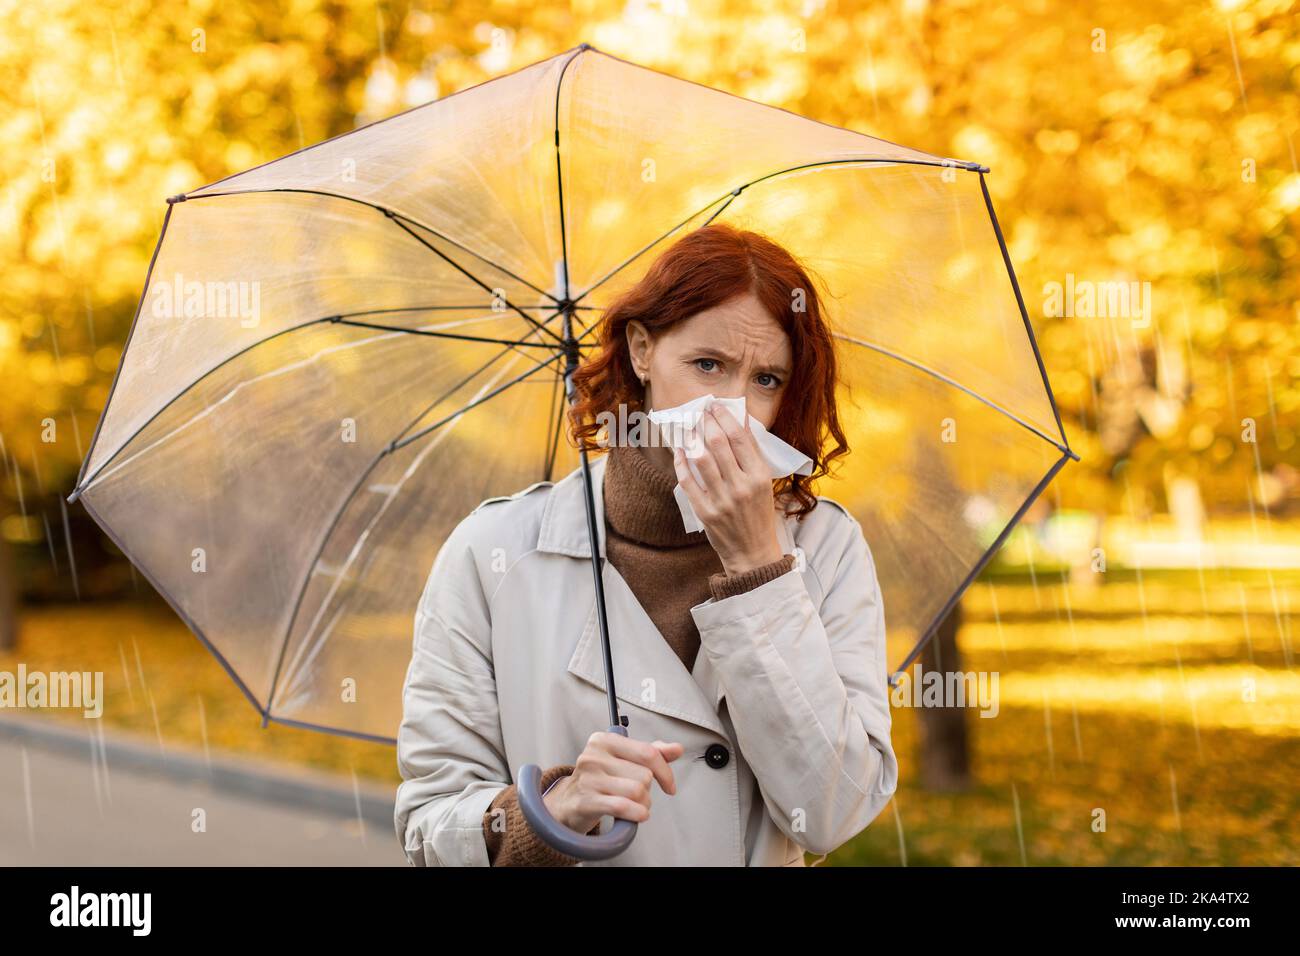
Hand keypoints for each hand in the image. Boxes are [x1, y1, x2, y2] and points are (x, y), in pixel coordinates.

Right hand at [545, 732, 684, 833]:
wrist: (568, 803)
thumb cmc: (601, 780)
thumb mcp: (624, 760)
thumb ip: (651, 753)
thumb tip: (677, 748)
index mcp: (604, 740)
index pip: (648, 752)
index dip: (665, 772)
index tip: (669, 786)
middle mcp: (593, 756)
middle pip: (644, 775)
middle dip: (648, 791)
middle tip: (639, 797)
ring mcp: (588, 778)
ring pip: (637, 791)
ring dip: (643, 804)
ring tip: (635, 806)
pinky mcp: (585, 801)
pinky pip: (622, 806)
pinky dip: (636, 813)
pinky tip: (638, 815)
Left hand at [672, 405, 783, 575]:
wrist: (752, 552)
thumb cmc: (759, 513)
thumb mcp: (764, 482)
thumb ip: (752, 452)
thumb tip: (741, 421)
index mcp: (759, 476)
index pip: (739, 438)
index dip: (724, 417)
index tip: (715, 407)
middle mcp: (741, 487)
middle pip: (718, 444)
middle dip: (706, 423)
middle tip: (700, 412)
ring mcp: (722, 500)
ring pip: (701, 460)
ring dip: (692, 439)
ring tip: (689, 427)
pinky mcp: (705, 511)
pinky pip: (687, 481)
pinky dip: (681, 463)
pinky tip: (679, 451)